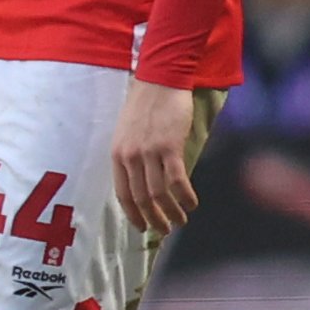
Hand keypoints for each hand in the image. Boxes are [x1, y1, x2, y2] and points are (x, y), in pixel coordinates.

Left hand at [110, 78, 200, 235]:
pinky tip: (192, 203)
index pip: (122, 194)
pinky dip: (185, 196)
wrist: (160, 78)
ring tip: (181, 221)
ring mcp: (148, 152)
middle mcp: (129, 156)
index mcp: (117, 155)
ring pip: (158, 194)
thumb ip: (133, 157)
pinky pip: (177, 180)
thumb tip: (144, 184)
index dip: (133, 215)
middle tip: (165, 230)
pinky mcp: (169, 146)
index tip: (143, 227)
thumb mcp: (129, 133)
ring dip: (172, 212)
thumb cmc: (146, 105)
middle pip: (141, 198)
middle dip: (154, 219)